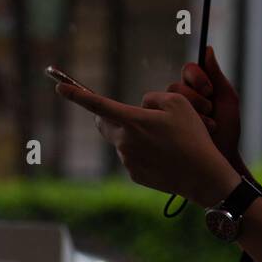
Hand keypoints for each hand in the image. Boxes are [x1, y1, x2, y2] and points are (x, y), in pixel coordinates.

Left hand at [55, 83, 238, 207]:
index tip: (59, 86)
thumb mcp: (178, 103)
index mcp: (132, 120)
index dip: (76, 94)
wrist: (202, 175)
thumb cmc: (192, 135)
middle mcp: (124, 141)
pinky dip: (145, 153)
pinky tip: (166, 156)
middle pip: (105, 124)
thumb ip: (152, 99)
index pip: (97, 104)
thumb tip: (140, 107)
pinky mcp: (135, 175)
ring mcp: (128, 161)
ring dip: (136, 136)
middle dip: (111, 117)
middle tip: (134, 116)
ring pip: (123, 141)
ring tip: (167, 140)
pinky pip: (133, 157)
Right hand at [166, 46, 243, 170]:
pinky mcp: (162, 127)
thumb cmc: (228, 129)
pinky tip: (193, 134)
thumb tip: (208, 49)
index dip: (197, 77)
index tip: (209, 90)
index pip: (188, 70)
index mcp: (197, 88)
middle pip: (176, 86)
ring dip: (191, 114)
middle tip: (210, 112)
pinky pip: (160, 118)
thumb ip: (217, 75)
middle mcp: (181, 98)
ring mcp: (171, 113)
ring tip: (207, 127)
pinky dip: (180, 124)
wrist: (223, 157)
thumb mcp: (227, 100)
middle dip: (195, 100)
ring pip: (168, 101)